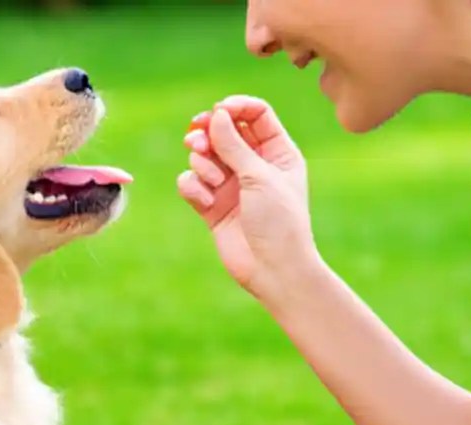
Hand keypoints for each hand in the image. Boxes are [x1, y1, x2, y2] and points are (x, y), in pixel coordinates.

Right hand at [178, 96, 320, 307]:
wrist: (273, 270)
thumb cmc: (279, 221)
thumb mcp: (259, 176)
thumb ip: (234, 144)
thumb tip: (215, 114)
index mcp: (277, 152)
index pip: (256, 114)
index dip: (235, 107)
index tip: (218, 110)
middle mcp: (254, 165)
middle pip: (224, 131)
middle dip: (208, 132)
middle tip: (196, 137)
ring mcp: (231, 185)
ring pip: (203, 155)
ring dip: (201, 162)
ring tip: (211, 180)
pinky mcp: (212, 205)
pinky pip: (191, 183)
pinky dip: (193, 187)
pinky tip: (205, 202)